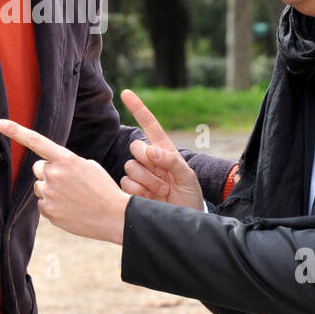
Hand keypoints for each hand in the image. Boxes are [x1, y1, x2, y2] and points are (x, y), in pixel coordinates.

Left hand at [0, 118, 126, 244]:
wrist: (114, 215)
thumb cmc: (103, 189)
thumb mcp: (87, 167)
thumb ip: (65, 163)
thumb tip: (48, 171)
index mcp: (66, 159)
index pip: (37, 141)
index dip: (16, 131)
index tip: (0, 123)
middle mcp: (54, 174)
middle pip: (38, 168)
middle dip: (49, 173)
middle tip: (68, 182)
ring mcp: (49, 193)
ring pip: (40, 187)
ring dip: (51, 190)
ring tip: (72, 197)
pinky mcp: (48, 211)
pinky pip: (42, 204)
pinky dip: (53, 206)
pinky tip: (70, 209)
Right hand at [119, 89, 204, 210]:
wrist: (182, 220)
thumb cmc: (189, 196)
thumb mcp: (188, 177)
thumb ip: (172, 161)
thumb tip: (151, 150)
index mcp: (164, 150)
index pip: (149, 125)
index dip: (138, 108)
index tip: (126, 93)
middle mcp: (150, 160)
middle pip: (135, 146)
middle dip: (147, 160)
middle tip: (163, 177)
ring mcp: (140, 174)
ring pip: (130, 166)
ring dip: (147, 180)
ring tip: (162, 190)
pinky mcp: (132, 189)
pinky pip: (125, 182)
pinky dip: (138, 190)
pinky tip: (150, 197)